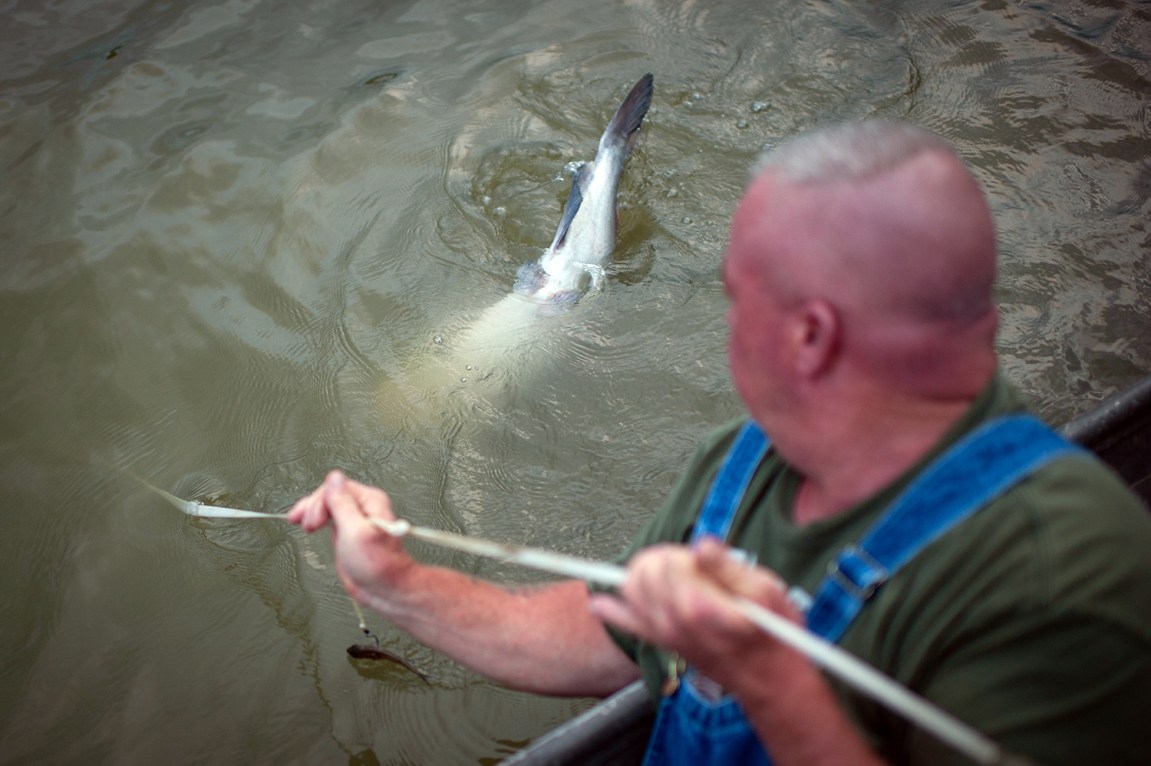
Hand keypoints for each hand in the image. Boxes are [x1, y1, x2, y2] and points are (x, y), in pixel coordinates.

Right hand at [288, 470, 414, 611]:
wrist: (385, 589)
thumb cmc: (378, 566)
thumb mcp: (356, 532)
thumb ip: (343, 504)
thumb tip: (334, 479)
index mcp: (370, 501)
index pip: (337, 487)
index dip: (321, 502)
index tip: (313, 521)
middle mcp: (364, 507)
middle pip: (329, 494)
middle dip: (314, 507)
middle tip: (307, 524)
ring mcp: (355, 519)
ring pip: (327, 505)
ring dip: (311, 511)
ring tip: (300, 521)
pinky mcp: (348, 533)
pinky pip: (328, 518)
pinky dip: (316, 519)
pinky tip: (307, 524)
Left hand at [589, 537, 805, 694]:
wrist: (768, 678)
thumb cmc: (772, 633)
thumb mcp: (766, 590)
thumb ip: (727, 566)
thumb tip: (701, 544)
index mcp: (698, 604)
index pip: (666, 561)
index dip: (682, 553)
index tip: (699, 558)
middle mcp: (674, 621)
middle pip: (645, 571)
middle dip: (661, 559)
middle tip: (686, 564)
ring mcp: (665, 634)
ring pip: (631, 590)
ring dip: (642, 575)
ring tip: (665, 574)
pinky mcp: (663, 642)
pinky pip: (628, 624)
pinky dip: (611, 612)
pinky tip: (599, 604)